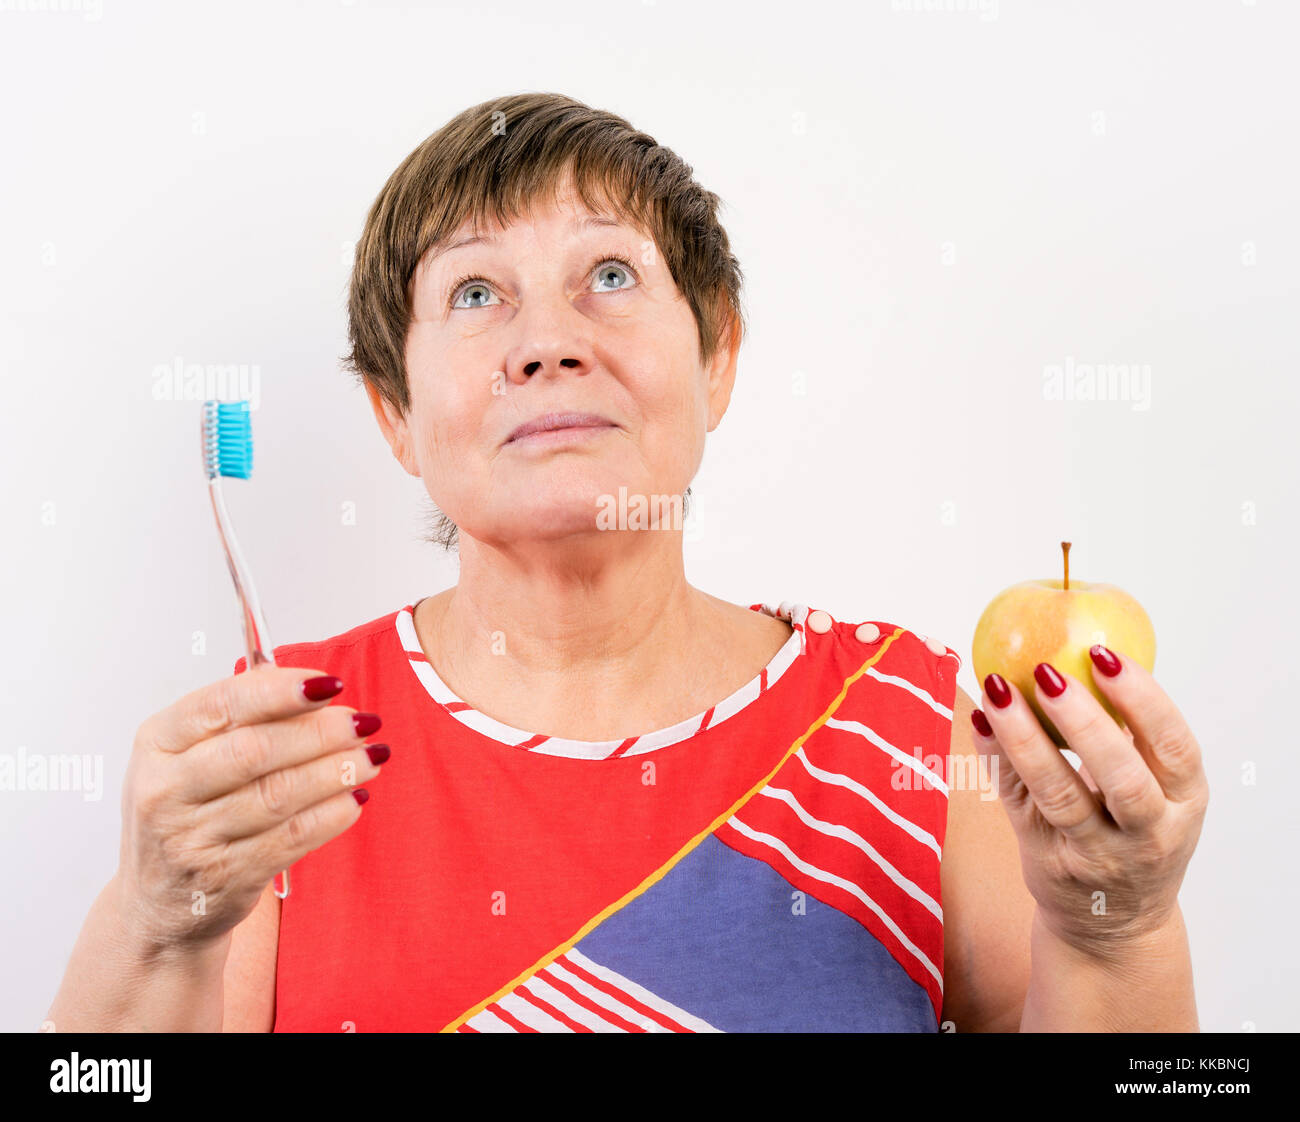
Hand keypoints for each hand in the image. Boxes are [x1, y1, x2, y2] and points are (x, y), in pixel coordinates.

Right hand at [117, 667, 385, 951]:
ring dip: (335, 772)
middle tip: (362, 724)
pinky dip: (331, 814)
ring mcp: (191, 838)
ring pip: (279, 795)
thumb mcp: (193, 753)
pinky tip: (355, 798)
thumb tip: (317, 688)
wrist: (159, 900)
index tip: (328, 684)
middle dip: (318, 732)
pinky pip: (292, 838)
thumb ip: (246, 715)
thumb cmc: (187, 808)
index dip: (280, 692)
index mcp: (158, 742)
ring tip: (371, 757)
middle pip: (254, 750)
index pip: (222, 704)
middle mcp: (165, 789)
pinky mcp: (225, 876)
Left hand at [970, 645, 1208, 962]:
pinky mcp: (1048, 862)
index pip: (1174, 747)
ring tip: (998, 689)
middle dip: (1085, 723)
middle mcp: (1148, 833)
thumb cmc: (1131, 829)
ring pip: (1059, 795)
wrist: (1113, 922)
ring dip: (1025, 738)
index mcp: (1184, 801)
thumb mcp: (1154, 790)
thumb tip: (1079, 648)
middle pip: (1121, 778)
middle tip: (1048, 672)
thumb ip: (1127, 734)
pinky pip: (1017, 802)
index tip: (1106, 655)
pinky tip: (981, 718)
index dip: (1143, 700)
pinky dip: (996, 757)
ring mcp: (1097, 854)